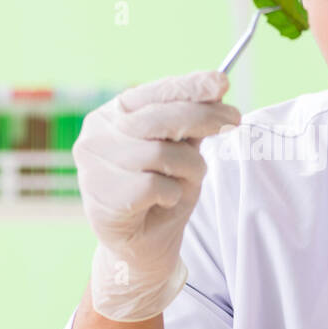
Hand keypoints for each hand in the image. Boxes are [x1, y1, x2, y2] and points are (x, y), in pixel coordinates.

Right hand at [72, 70, 241, 321]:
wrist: (142, 246)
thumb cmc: (161, 193)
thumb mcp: (181, 151)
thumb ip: (190, 123)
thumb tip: (217, 86)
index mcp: (112, 114)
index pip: (153, 92)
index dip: (189, 86)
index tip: (222, 82)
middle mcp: (96, 134)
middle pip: (158, 118)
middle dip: (202, 118)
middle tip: (234, 120)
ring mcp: (93, 165)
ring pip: (160, 154)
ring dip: (187, 169)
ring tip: (183, 182)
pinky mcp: (101, 196)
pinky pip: (154, 186)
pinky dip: (171, 194)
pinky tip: (162, 202)